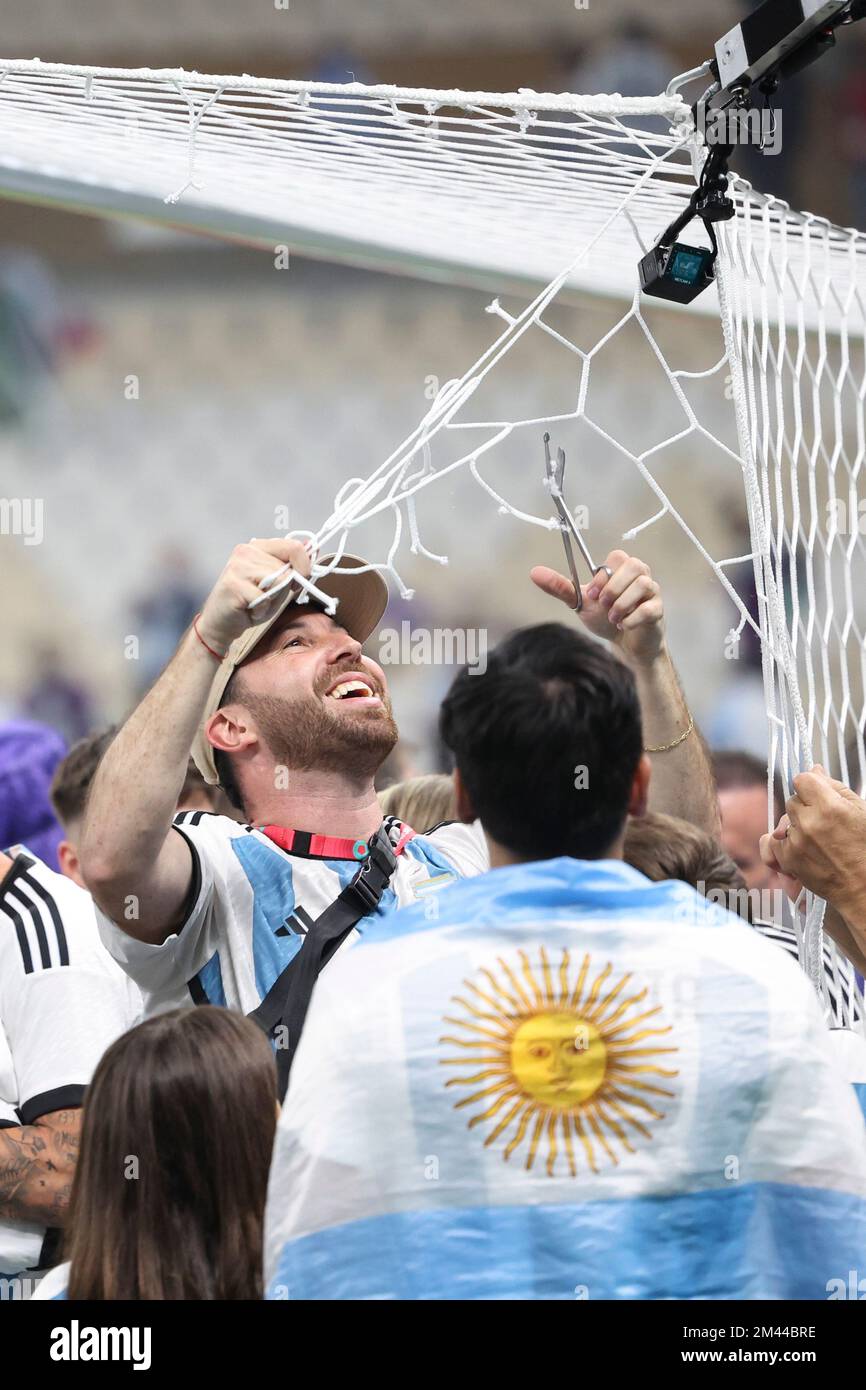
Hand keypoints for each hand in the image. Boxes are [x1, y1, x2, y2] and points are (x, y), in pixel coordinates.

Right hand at [197, 537, 310, 652]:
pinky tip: (249, 610)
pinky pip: (264, 598)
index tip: (298, 583)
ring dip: (273, 601)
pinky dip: (261, 610)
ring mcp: (238, 566)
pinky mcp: (233, 583)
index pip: (294, 546)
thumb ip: (291, 566)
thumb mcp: (277, 584)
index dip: (304, 567)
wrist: (220, 624)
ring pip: (279, 582)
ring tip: (257, 604)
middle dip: (285, 590)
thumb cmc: (250, 604)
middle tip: (268, 599)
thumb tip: (313, 547)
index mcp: (258, 546)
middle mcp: (247, 551)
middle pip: (288, 569)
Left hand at [530, 549, 664, 664]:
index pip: (618, 557)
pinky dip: (632, 619)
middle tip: (603, 604)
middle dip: (614, 587)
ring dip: (623, 604)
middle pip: (635, 565)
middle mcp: (641, 576)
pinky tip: (623, 626)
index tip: (592, 594)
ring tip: (612, 618)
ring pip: (645, 585)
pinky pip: (650, 608)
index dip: (604, 575)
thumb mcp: (581, 602)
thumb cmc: (605, 618)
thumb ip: (561, 587)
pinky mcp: (658, 611)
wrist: (624, 645)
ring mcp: (652, 593)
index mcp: (622, 569)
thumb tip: (534, 572)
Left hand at [759, 765, 865, 914]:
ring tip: (818, 841)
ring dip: (796, 828)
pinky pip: (772, 842)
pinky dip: (784, 845)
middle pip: (792, 801)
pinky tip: (801, 850)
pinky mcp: (787, 861)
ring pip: (783, 822)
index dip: (811, 786)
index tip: (819, 795)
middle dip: (806, 808)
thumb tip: (815, 769)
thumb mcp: (861, 811)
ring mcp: (796, 843)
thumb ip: (835, 788)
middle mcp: (809, 823)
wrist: (864, 888)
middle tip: (824, 823)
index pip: (802, 780)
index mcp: (830, 807)